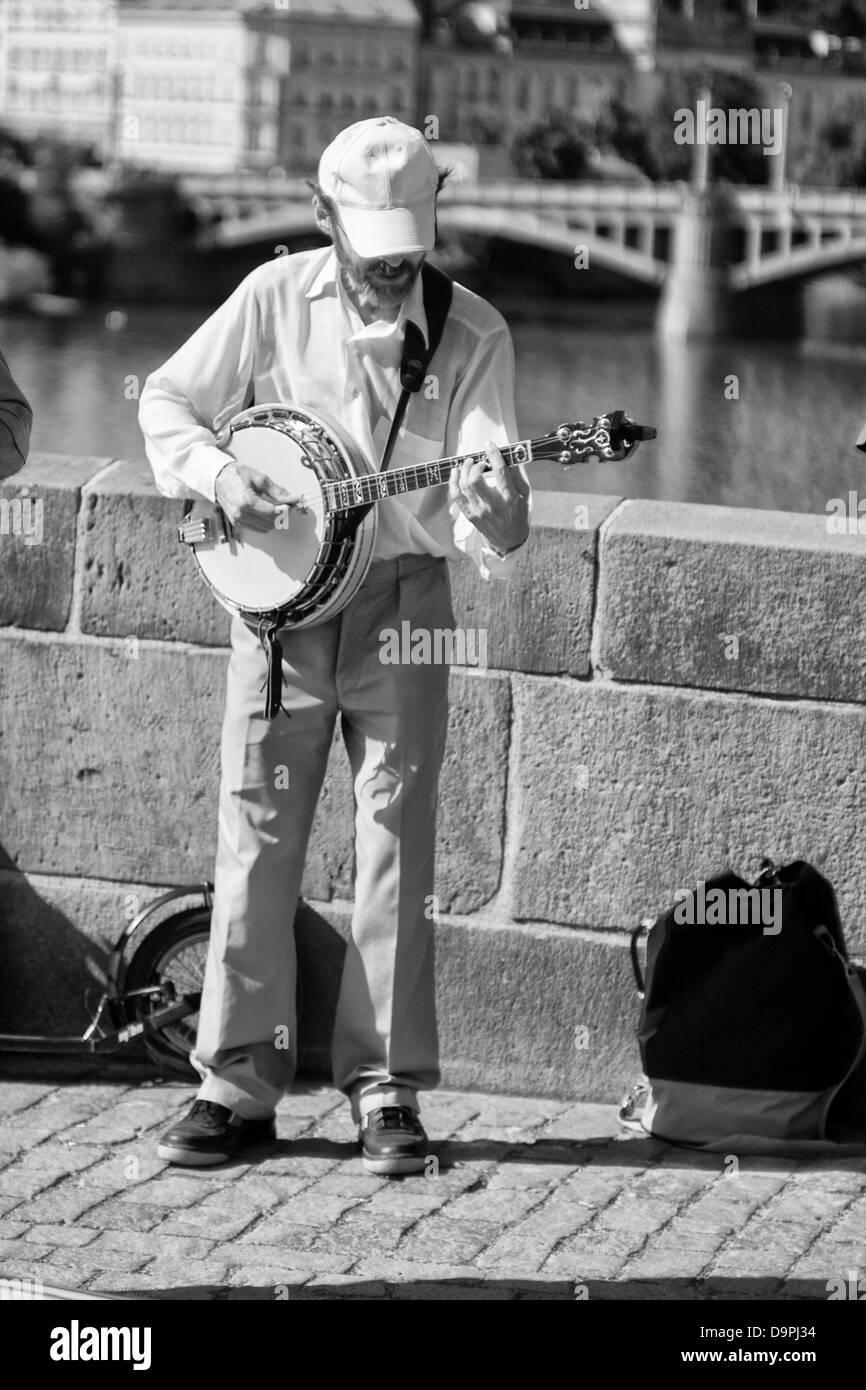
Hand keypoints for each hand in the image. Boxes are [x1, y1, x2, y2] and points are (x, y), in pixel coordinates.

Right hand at [214, 461, 306, 533]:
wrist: (217, 478)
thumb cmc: (236, 475)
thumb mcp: (259, 478)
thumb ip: (277, 491)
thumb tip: (293, 499)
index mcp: (246, 502)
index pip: (272, 513)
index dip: (285, 510)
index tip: (291, 504)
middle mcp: (241, 514)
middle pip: (270, 522)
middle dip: (281, 515)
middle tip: (286, 505)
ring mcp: (238, 520)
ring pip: (265, 528)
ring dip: (274, 520)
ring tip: (276, 507)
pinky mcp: (236, 523)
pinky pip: (257, 528)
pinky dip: (265, 522)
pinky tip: (266, 512)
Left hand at [448, 440, 529, 554]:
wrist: (510, 541)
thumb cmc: (519, 515)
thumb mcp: (525, 495)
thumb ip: (518, 475)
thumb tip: (511, 455)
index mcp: (509, 498)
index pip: (500, 472)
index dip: (493, 455)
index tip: (489, 445)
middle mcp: (493, 505)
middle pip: (476, 479)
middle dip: (474, 465)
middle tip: (478, 461)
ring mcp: (479, 511)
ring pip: (464, 486)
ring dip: (463, 470)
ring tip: (467, 463)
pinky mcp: (470, 515)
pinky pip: (456, 496)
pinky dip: (453, 482)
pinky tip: (455, 473)